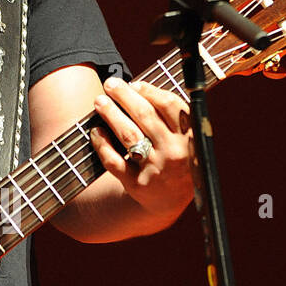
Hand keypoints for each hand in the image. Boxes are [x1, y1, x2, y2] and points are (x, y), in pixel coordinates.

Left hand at [91, 76, 194, 227]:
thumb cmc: (175, 158)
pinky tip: (95, 131)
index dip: (150, 91)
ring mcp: (156, 170)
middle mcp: (175, 153)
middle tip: (110, 84)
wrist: (169, 201)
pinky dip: (102, 144)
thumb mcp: (184, 139)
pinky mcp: (137, 185)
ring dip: (111, 115)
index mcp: (190, 138)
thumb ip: (171, 117)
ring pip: (129, 135)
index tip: (135, 84)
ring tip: (99, 101)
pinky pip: (114, 161)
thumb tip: (137, 87)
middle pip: (146, 116)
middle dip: (125, 96)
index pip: (170, 106)